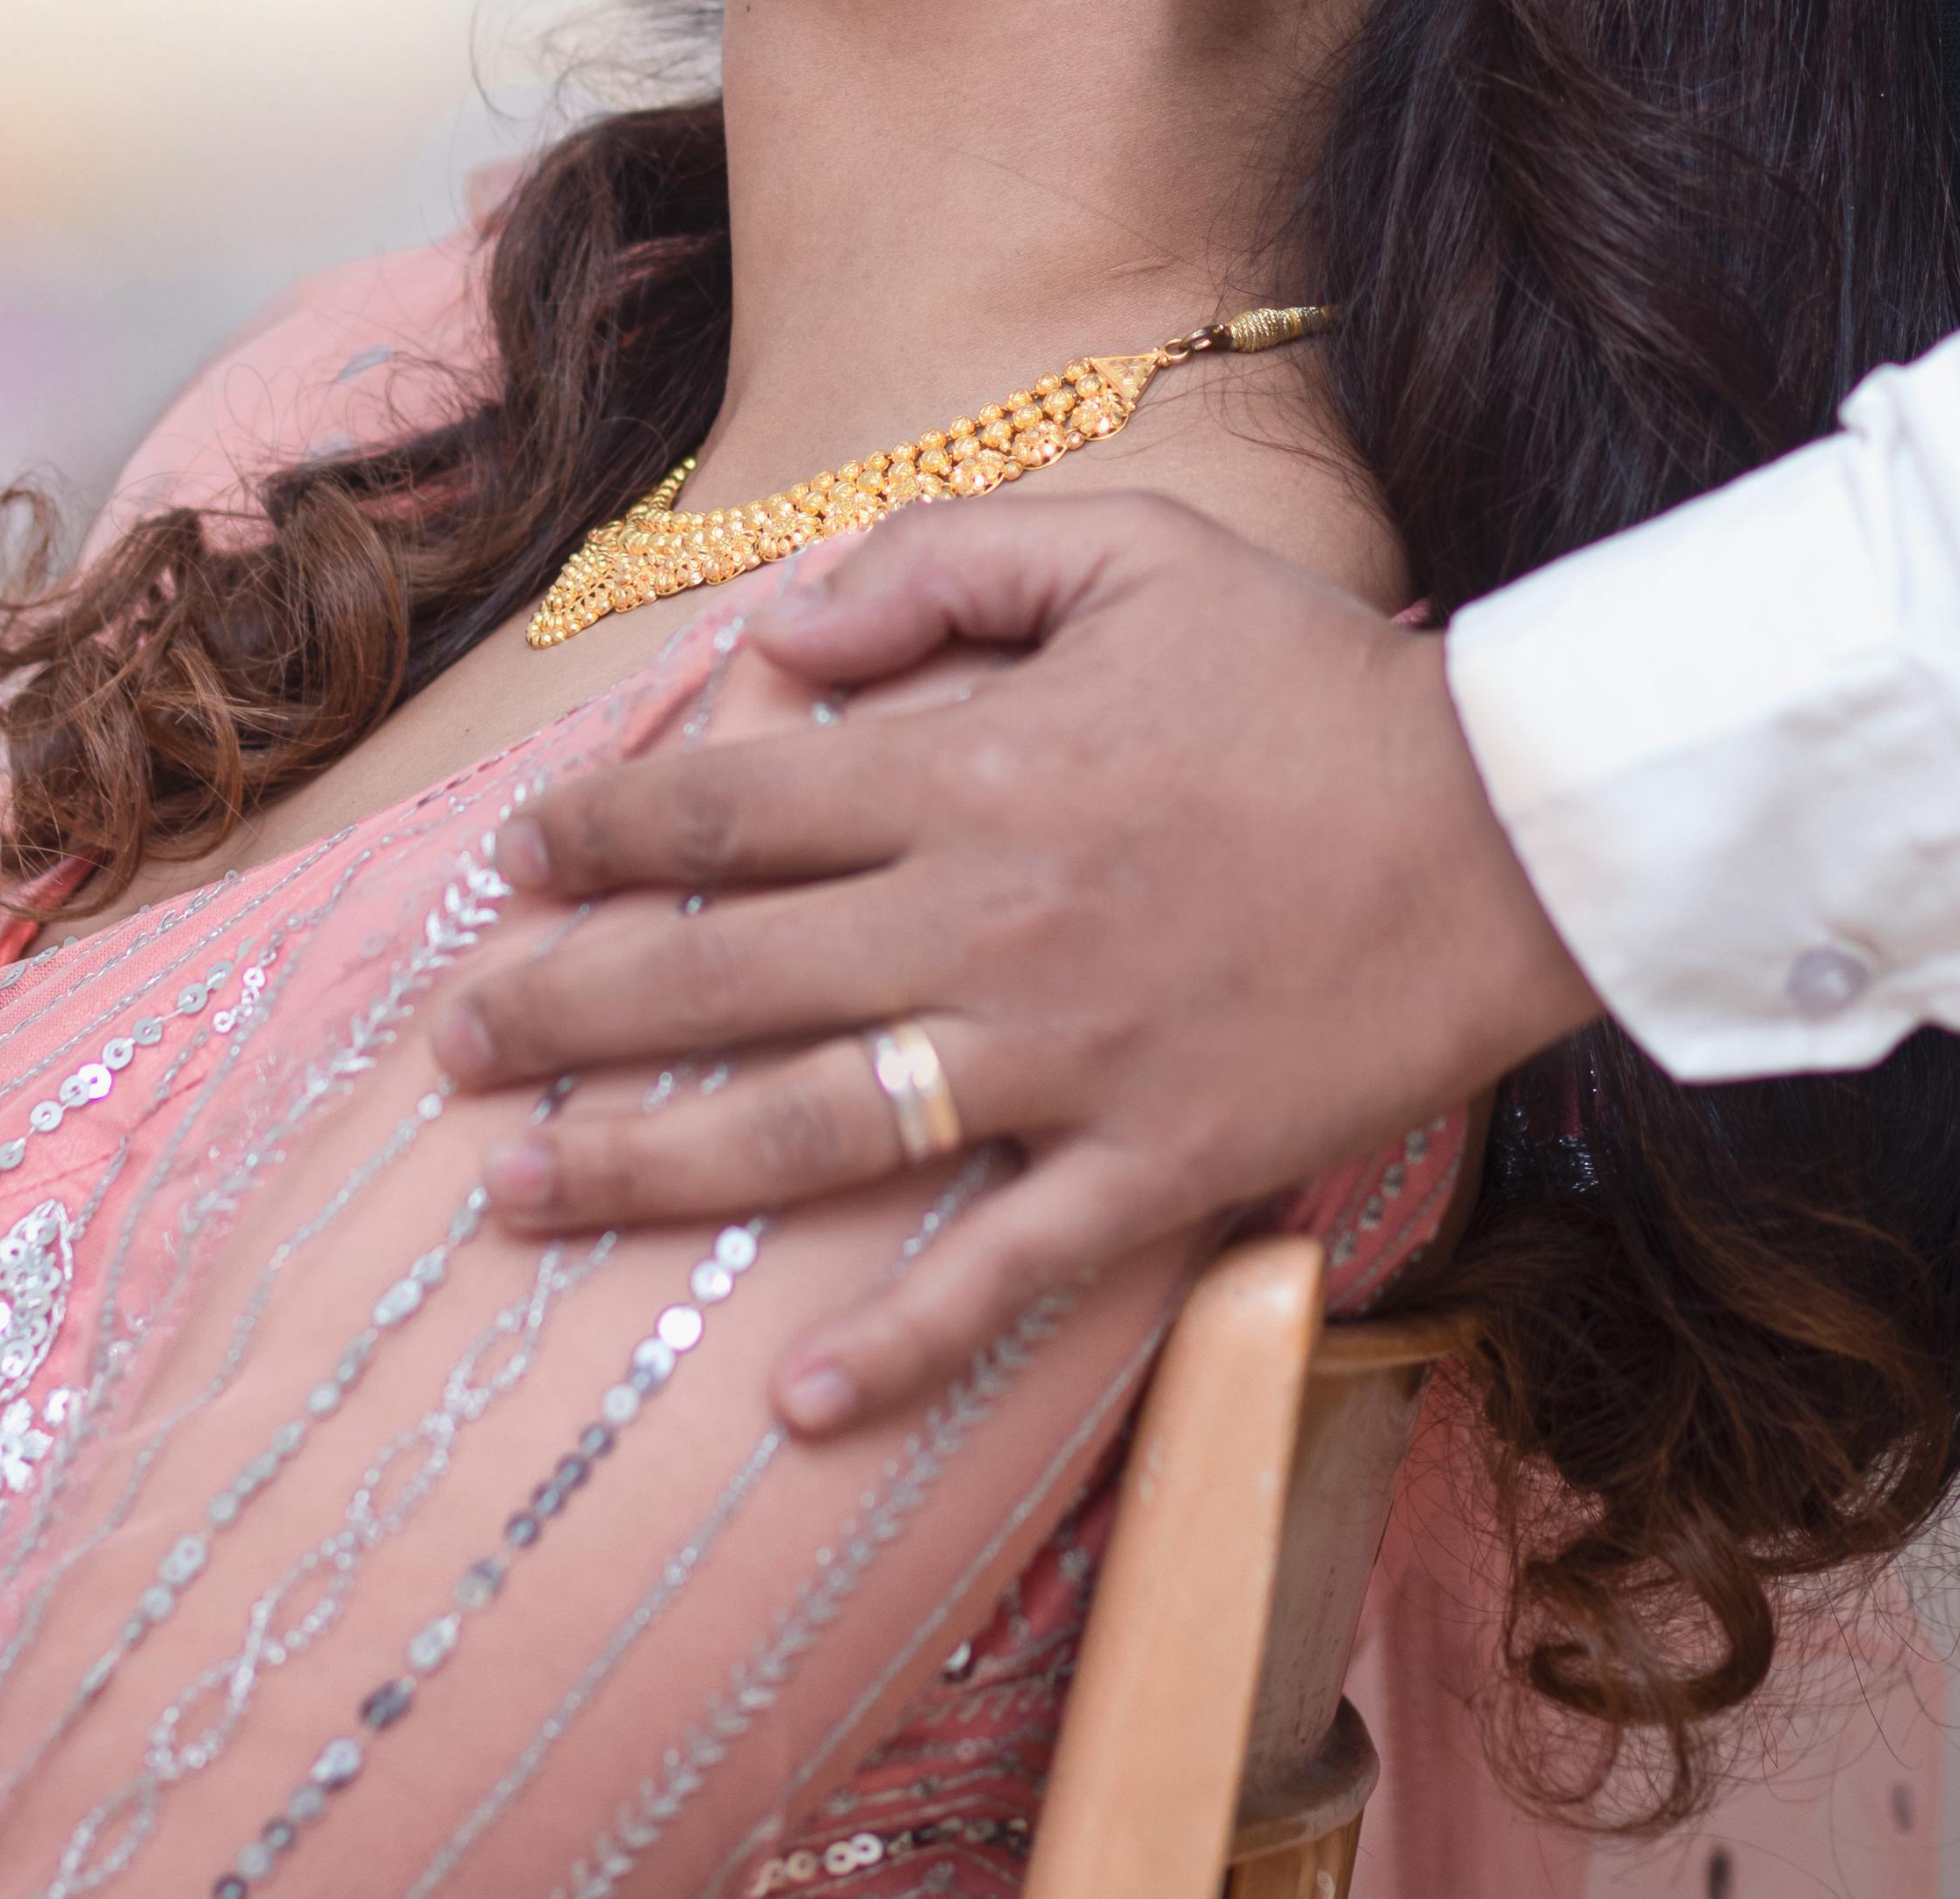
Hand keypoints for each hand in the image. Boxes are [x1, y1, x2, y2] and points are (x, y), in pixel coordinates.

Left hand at [433, 486, 1594, 1431]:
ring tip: (521, 1192)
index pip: (736, 804)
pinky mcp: (1157, 1166)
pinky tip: (796, 1405)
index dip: (605, 829)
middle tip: (448, 1045)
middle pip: (729, 971)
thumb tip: (787, 632)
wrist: (1512, 826)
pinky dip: (901, 1347)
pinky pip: (1009, 1277)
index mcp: (978, 770)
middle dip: (564, 1005)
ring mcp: (1069, 1059)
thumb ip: (945, 568)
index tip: (514, 858)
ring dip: (652, 1166)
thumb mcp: (1130, 555)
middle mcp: (991, 921)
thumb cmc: (1316, 678)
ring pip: (816, 1127)